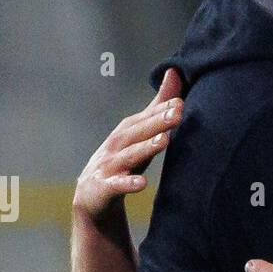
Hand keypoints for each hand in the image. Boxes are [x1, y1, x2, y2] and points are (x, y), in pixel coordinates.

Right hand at [72, 68, 183, 221]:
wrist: (91, 198)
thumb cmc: (123, 162)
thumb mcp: (141, 136)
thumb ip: (157, 108)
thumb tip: (174, 73)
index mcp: (126, 132)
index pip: (144, 118)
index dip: (161, 110)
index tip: (181, 102)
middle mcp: (115, 146)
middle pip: (135, 132)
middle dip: (156, 122)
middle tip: (178, 114)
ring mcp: (107, 167)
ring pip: (127, 157)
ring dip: (144, 148)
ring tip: (164, 140)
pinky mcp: (102, 189)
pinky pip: (115, 186)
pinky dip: (127, 184)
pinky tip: (142, 184)